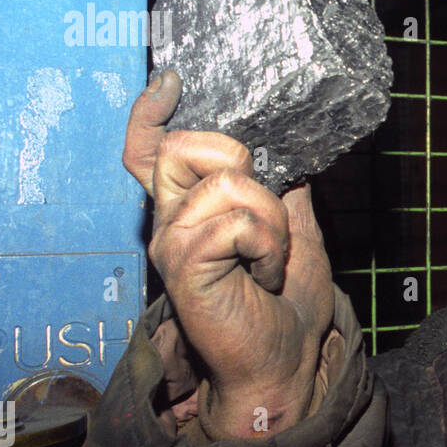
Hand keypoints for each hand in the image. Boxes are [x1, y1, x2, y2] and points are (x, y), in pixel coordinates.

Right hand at [124, 70, 334, 437]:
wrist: (284, 365)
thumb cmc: (285, 306)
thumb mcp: (297, 232)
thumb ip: (283, 189)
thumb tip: (290, 147)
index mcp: (191, 210)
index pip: (149, 150)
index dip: (152, 113)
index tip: (171, 82)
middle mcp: (171, 222)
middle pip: (183, 147)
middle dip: (241, 164)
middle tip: (265, 217)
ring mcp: (172, 243)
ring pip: (225, 183)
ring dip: (270, 218)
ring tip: (270, 259)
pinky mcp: (184, 267)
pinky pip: (234, 222)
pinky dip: (267, 243)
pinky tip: (264, 275)